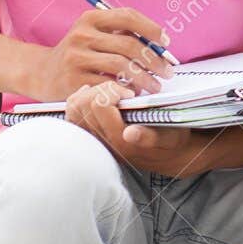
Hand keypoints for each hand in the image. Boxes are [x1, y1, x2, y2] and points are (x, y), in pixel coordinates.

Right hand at [30, 7, 173, 97]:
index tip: (166, 43)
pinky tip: (133, 94)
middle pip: (129, 45)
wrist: (41, 73)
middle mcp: (81, 35)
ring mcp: (75, 58)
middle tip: (167, 72)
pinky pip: (108, 85)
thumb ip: (122, 35)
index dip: (151, 29)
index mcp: (90, 18)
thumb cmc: (79, 54)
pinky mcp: (72, 81)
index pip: (128, 16)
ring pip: (121, 66)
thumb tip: (161, 45)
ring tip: (154, 86)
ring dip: (144, 78)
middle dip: (154, 60)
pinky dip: (126, 90)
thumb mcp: (94, 35)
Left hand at [64, 80, 213, 177]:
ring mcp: (92, 138)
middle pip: (84, 102)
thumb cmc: (170, 141)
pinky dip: (82, 97)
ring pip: (74, 106)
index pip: (99, 104)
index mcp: (120, 141)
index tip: (132, 93)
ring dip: (92, 92)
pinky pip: (72, 111)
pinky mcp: (88, 134)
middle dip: (103, 88)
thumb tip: (129, 133)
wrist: (164, 155)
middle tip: (123, 91)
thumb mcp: (170, 137)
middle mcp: (101, 141)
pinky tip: (98, 95)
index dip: (114, 90)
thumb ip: (150, 137)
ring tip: (112, 92)